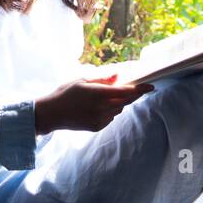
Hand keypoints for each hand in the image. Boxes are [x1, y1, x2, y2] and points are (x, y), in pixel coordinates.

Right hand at [35, 74, 154, 133]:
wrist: (51, 114)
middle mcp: (101, 108)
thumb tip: (119, 75)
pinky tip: (97, 106)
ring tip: (105, 96)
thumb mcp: (82, 80)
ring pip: (118, 109)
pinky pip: (110, 117)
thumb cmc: (65, 92)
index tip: (151, 87)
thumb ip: (102, 78)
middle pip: (125, 101)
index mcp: (97, 94)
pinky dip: (110, 110)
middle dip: (132, 95)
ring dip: (119, 102)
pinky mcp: (97, 127)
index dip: (139, 89)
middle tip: (137, 88)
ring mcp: (99, 120)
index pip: (125, 92)